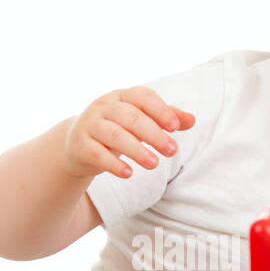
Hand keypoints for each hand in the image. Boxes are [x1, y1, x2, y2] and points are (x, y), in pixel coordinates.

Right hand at [62, 86, 195, 179]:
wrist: (77, 143)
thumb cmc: (117, 129)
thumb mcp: (140, 121)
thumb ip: (165, 118)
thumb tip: (192, 120)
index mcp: (122, 96)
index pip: (142, 97)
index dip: (159, 110)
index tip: (176, 126)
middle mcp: (104, 106)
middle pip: (130, 117)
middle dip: (153, 134)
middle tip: (172, 151)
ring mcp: (90, 125)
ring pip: (114, 134)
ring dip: (136, 150)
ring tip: (154, 164)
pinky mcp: (81, 145)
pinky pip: (97, 153)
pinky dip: (114, 164)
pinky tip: (129, 174)